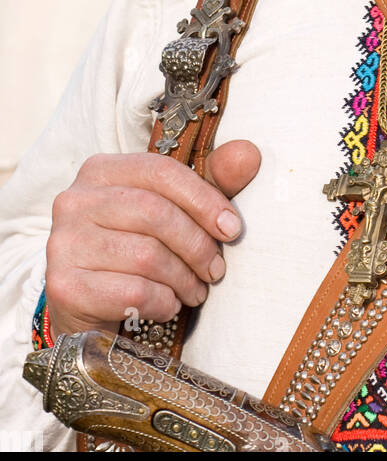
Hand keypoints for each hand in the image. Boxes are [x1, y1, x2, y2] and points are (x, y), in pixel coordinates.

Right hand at [44, 140, 260, 337]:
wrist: (86, 306)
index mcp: (100, 170)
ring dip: (184, 279)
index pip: (161, 172)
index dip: (205, 199)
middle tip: (216, 270)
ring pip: (146, 255)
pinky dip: (162, 302)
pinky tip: (167, 305)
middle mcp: (74, 201)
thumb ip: (211, 182)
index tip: (233, 229)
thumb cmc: (135, 249)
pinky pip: (132, 292)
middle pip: (155, 213)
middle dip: (197, 245)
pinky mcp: (64, 286)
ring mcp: (63, 243)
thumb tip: (249, 154)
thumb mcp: (173, 211)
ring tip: (195, 291)